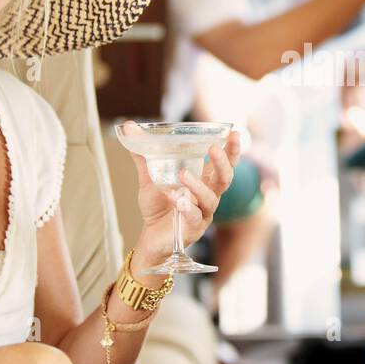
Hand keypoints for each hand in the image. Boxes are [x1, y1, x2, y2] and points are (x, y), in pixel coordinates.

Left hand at [126, 124, 241, 270]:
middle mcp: (208, 195)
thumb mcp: (149, 176)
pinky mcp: (194, 228)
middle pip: (225, 178)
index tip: (234, 133)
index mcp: (203, 180)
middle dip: (223, 162)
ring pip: (210, 197)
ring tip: (183, 175)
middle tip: (214, 149)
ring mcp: (203, 213)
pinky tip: (178, 200)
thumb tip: (130, 126)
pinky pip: (195, 217)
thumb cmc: (157, 205)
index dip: (231, 150)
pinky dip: (187, 207)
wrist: (149, 236)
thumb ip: (143, 153)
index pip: (223, 163)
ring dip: (198, 185)